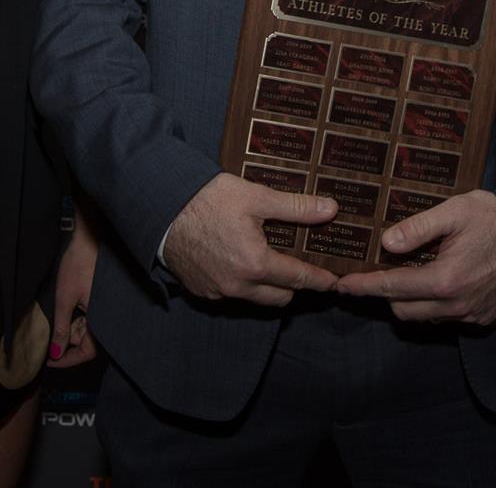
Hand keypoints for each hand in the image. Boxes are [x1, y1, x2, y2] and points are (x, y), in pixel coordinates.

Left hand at [49, 214, 99, 368]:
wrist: (90, 239)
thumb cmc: (78, 267)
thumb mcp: (64, 299)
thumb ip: (60, 328)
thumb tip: (56, 353)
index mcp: (101, 320)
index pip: (87, 352)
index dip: (67, 360)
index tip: (49, 360)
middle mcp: (106, 317)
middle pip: (87, 342)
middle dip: (66, 341)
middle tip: (47, 335)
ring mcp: (103, 308)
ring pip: (87, 329)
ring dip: (70, 328)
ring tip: (55, 316)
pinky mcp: (100, 299)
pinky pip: (89, 317)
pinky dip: (76, 317)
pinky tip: (65, 308)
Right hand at [161, 172, 339, 305]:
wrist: (161, 208)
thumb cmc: (208, 199)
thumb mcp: (256, 197)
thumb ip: (296, 208)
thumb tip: (330, 210)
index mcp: (255, 264)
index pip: (298, 279)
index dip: (319, 280)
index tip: (334, 282)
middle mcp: (238, 286)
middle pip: (280, 297)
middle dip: (294, 285)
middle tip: (301, 266)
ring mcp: (218, 292)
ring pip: (255, 298)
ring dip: (267, 286)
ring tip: (271, 262)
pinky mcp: (201, 291)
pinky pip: (231, 295)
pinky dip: (241, 284)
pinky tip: (240, 262)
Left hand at [333, 190, 495, 325]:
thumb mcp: (456, 211)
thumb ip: (418, 227)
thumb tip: (385, 242)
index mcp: (446, 279)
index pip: (392, 287)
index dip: (364, 286)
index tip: (343, 285)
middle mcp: (457, 305)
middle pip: (403, 310)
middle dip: (384, 293)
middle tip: (376, 271)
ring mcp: (472, 315)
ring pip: (424, 318)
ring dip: (409, 300)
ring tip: (406, 273)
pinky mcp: (484, 318)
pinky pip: (446, 319)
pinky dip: (434, 305)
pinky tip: (436, 281)